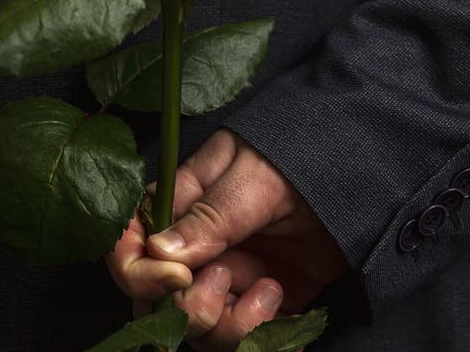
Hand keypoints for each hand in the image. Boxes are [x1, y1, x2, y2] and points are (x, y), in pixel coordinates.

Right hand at [107, 128, 347, 350]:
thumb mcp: (255, 177)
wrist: (360, 176)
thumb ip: (211, 214)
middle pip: (159, 299)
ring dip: (226, 324)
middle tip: (225, 281)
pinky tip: (278, 298)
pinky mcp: (260, 303)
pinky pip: (240, 339)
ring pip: (196, 328)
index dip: (137, 270)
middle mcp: (196, 246)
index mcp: (181, 202)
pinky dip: (256, 335)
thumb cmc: (300, 157)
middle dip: (188, 307)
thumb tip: (159, 253)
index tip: (174, 276)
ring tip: (266, 290)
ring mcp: (228, 276)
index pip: (131, 245)